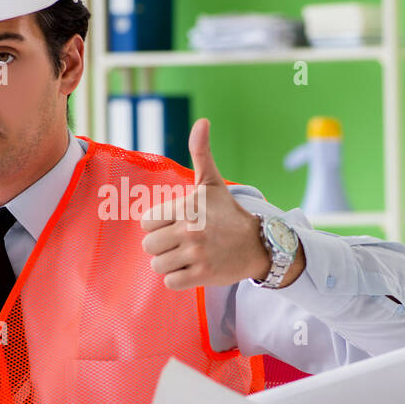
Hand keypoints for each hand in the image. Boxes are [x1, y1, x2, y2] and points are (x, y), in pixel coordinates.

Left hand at [140, 118, 303, 289]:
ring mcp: (196, 254)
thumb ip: (201, 152)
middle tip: (183, 242)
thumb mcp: (211, 183)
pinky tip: (193, 268)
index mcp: (186, 207)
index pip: (147, 223)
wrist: (258, 244)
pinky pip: (170, 282)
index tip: (176, 224)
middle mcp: (189, 230)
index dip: (159, 225)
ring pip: (158, 266)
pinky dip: (178, 278)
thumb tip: (202, 121)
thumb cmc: (228, 213)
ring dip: (170, 263)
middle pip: (149, 246)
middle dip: (163, 246)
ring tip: (187, 255)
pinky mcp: (202, 275)